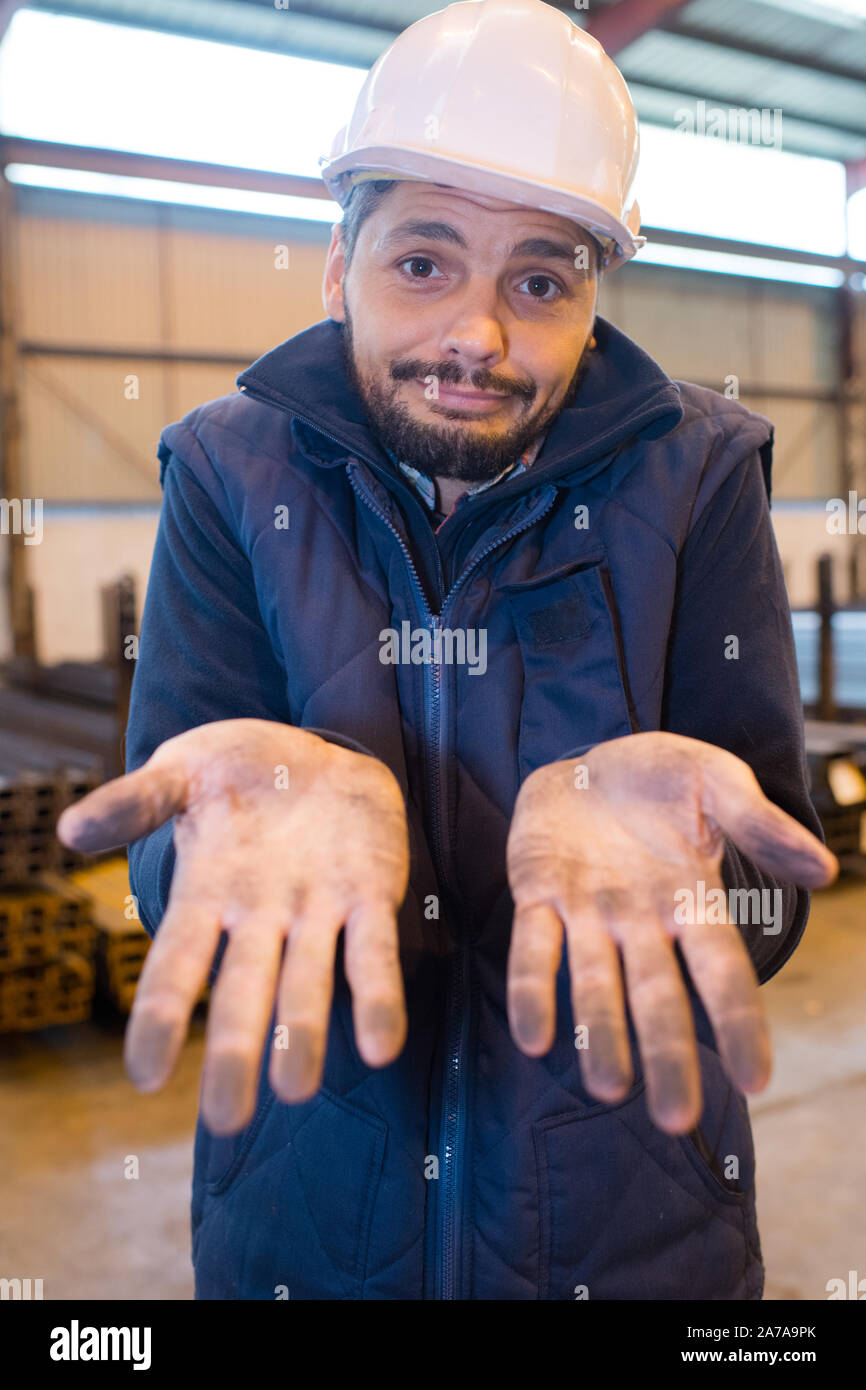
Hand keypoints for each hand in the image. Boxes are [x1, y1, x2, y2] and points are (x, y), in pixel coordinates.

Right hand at [56, 719, 409, 1133]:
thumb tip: (67, 831)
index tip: (144, 1075)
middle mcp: (260, 917)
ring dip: (304, 1033)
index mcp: (207, 892)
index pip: (177, 964)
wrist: (316, 750)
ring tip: (298, 1090)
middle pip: (245, 991)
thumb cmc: (234, 771)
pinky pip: (374, 952)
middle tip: (228, 1118)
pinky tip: (383, 1045)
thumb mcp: (181, 773)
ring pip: (309, 982)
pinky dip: (378, 998)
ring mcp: (316, 911)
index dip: (161, 1016)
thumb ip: (135, 801)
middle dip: (238, 1051)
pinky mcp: (371, 895)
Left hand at [505, 731, 836, 1132]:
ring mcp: (588, 915)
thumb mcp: (717, 783)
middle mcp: (642, 922)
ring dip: (600, 1034)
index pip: (722, 972)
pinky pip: (534, 949)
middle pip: (659, 996)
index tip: (756, 1080)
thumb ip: (760, 824)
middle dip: (666, 1054)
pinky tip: (533, 1038)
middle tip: (674, 1119)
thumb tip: (824, 869)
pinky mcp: (537, 896)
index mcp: (693, 901)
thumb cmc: (663, 778)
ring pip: (595, 983)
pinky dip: (532, 991)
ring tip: (607, 1087)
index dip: (738, 1023)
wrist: (589, 761)